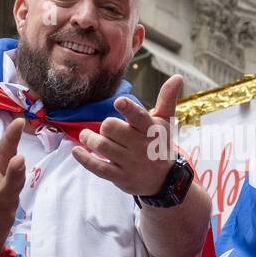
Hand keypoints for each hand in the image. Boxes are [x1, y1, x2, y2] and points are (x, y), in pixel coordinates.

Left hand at [71, 74, 182, 196]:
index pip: (139, 117)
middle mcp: (141, 147)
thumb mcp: (165, 123)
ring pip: (102, 146)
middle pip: (111, 128)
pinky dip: (84, 159)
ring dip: (89, 138)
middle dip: (105, 126)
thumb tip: (178, 76)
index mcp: (151, 130)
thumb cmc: (160, 144)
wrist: (164, 180)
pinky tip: (76, 150)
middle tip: (106, 129)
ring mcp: (130, 163)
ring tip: (86, 135)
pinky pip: (98, 167)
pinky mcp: (121, 177)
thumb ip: (167, 99)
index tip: (118, 101)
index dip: (128, 109)